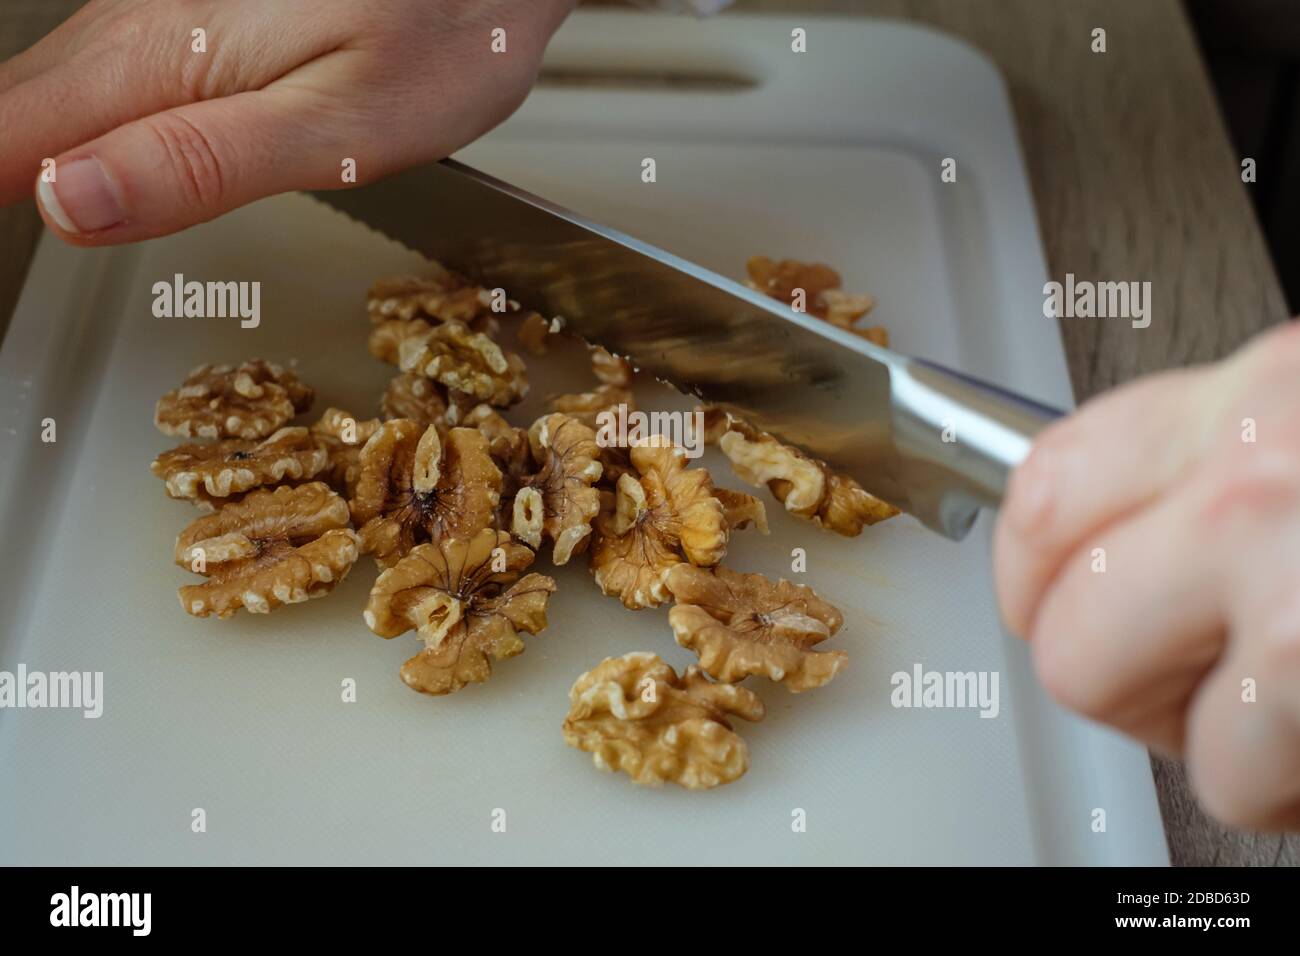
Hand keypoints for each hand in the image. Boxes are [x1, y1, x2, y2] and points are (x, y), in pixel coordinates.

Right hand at [0, 0, 574, 244]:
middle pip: (17, 109)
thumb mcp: (334, 128)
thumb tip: (70, 202)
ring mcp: (160, 7)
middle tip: (10, 259)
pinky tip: (89, 161)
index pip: (11, 133)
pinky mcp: (189, 12)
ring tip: (25, 210)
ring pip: (56, 87)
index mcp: (164, 54)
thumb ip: (199, 165)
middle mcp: (142, 18)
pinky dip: (80, 122)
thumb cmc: (441, 36)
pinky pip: (103, 68)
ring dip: (27, 151)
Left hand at [994, 320, 1299, 828]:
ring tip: (1280, 715)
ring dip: (1205, 743)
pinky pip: (1245, 784)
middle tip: (1182, 678)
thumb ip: (1215, 457)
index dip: (1026, 567)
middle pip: (1057, 623)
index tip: (1041, 598)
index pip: (1042, 484)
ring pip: (1128, 711)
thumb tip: (1133, 521)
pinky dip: (1279, 789)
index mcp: (1250, 399)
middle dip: (1108, 675)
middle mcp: (1252, 484)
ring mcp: (1291, 588)